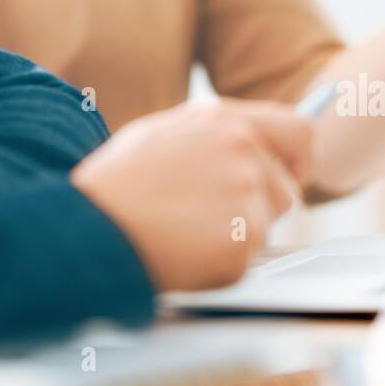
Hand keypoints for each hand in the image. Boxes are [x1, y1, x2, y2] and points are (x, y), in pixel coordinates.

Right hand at [70, 99, 312, 290]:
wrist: (85, 228)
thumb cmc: (119, 184)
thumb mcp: (164, 133)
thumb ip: (218, 131)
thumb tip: (260, 140)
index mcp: (226, 121)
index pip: (299, 131)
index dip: (298, 161)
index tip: (289, 178)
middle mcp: (244, 152)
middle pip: (287, 192)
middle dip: (260, 210)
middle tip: (209, 219)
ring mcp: (246, 197)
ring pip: (269, 228)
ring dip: (239, 237)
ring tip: (188, 231)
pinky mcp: (242, 242)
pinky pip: (248, 259)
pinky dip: (222, 264)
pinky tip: (184, 252)